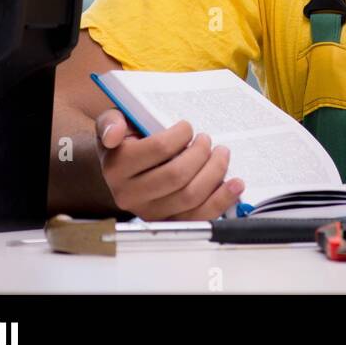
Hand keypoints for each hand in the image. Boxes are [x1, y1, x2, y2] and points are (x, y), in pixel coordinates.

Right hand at [95, 110, 244, 220]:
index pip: (157, 149)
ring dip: (215, 171)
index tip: (187, 126)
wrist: (123, 167)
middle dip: (200, 152)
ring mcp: (151, 212)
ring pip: (191, 196)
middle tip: (206, 139)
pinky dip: (222, 199)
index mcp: (116, 168)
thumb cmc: (125, 140)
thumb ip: (110, 122)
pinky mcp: (170, 222)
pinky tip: (235, 183)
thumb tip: (114, 134)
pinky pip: (200, 217)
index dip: (180, 134)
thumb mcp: (113, 123)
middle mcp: (129, 195)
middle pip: (176, 175)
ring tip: (221, 153)